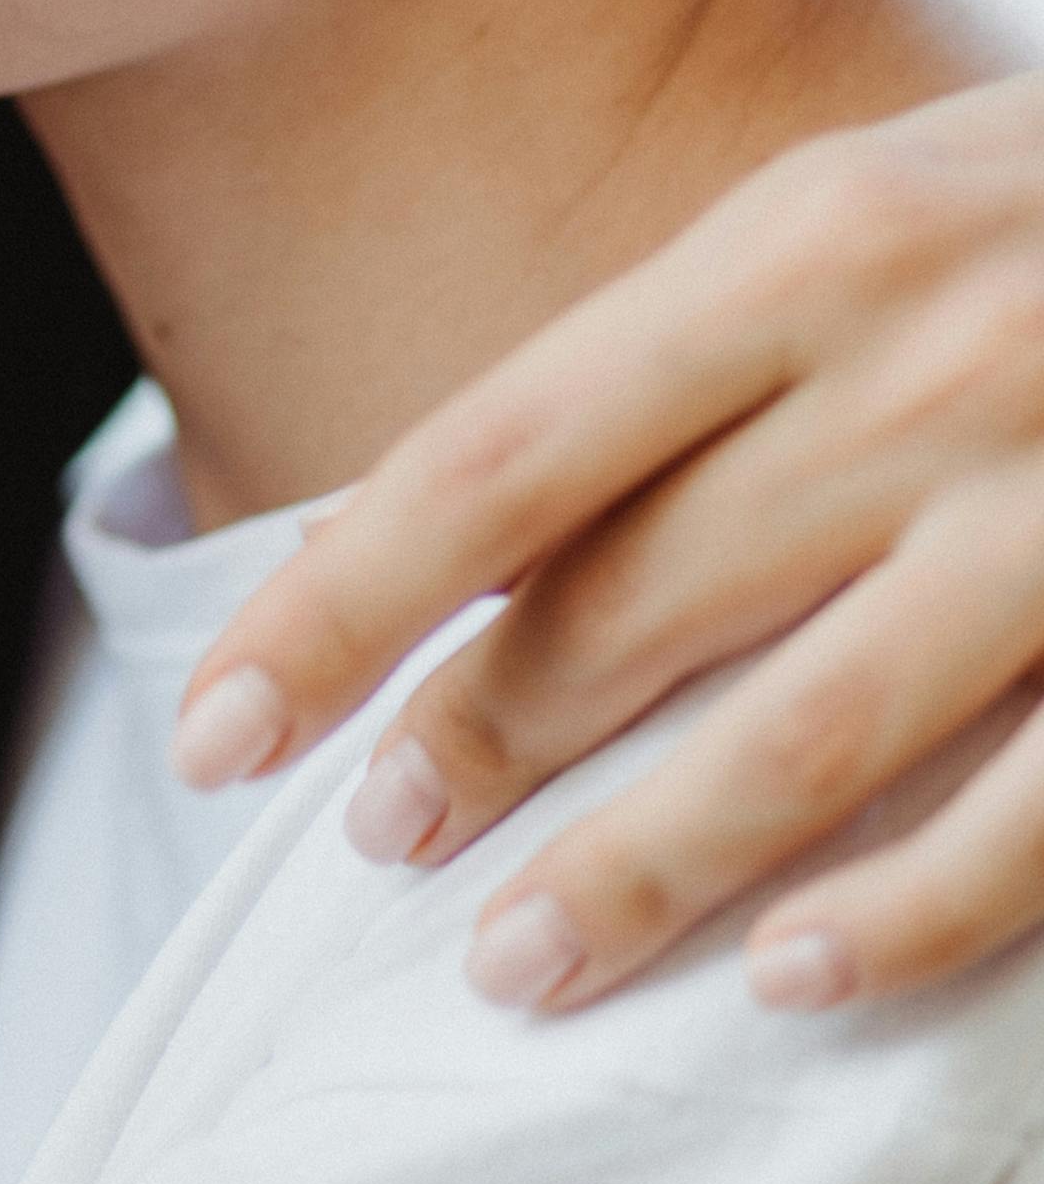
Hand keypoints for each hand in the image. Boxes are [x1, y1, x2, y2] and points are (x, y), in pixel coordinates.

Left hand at [174, 76, 1043, 1015]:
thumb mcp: (906, 204)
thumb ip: (735, 340)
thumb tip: (517, 523)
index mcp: (818, 238)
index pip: (497, 453)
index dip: (335, 606)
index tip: (220, 731)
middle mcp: (925, 360)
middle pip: (622, 602)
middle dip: (468, 748)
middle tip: (375, 853)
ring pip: (794, 734)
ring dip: (632, 868)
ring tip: (514, 966)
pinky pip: (1027, 815)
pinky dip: (897, 912)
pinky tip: (786, 979)